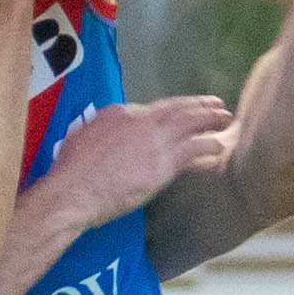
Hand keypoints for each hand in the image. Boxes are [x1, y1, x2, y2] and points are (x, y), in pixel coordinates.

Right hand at [28, 93, 232, 238]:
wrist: (73, 191)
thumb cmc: (69, 173)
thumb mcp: (79, 139)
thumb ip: (97, 131)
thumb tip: (101, 134)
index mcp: (117, 113)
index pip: (151, 109)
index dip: (170, 109)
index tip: (179, 112)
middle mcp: (139, 121)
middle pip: (176, 108)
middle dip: (198, 104)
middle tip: (215, 103)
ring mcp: (153, 140)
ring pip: (190, 123)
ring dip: (210, 118)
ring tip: (224, 117)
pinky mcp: (163, 162)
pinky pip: (194, 148)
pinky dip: (208, 144)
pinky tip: (218, 145)